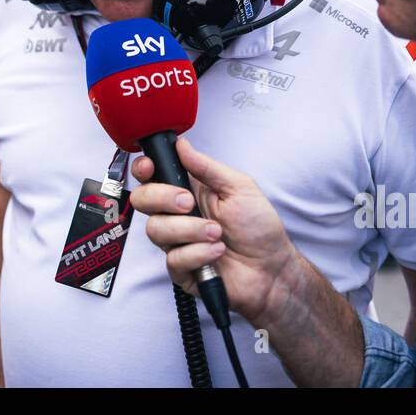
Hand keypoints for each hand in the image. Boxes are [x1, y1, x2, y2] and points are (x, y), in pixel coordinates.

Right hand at [129, 137, 299, 325]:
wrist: (272, 267)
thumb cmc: (258, 227)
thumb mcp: (239, 187)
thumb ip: (207, 167)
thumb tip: (182, 145)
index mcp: (188, 190)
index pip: (151, 176)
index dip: (143, 169)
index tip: (150, 167)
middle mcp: (177, 215)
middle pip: (142, 200)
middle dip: (163, 198)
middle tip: (190, 203)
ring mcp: (177, 242)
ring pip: (156, 230)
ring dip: (189, 230)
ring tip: (217, 233)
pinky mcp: (181, 269)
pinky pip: (173, 259)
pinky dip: (198, 253)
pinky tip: (217, 252)